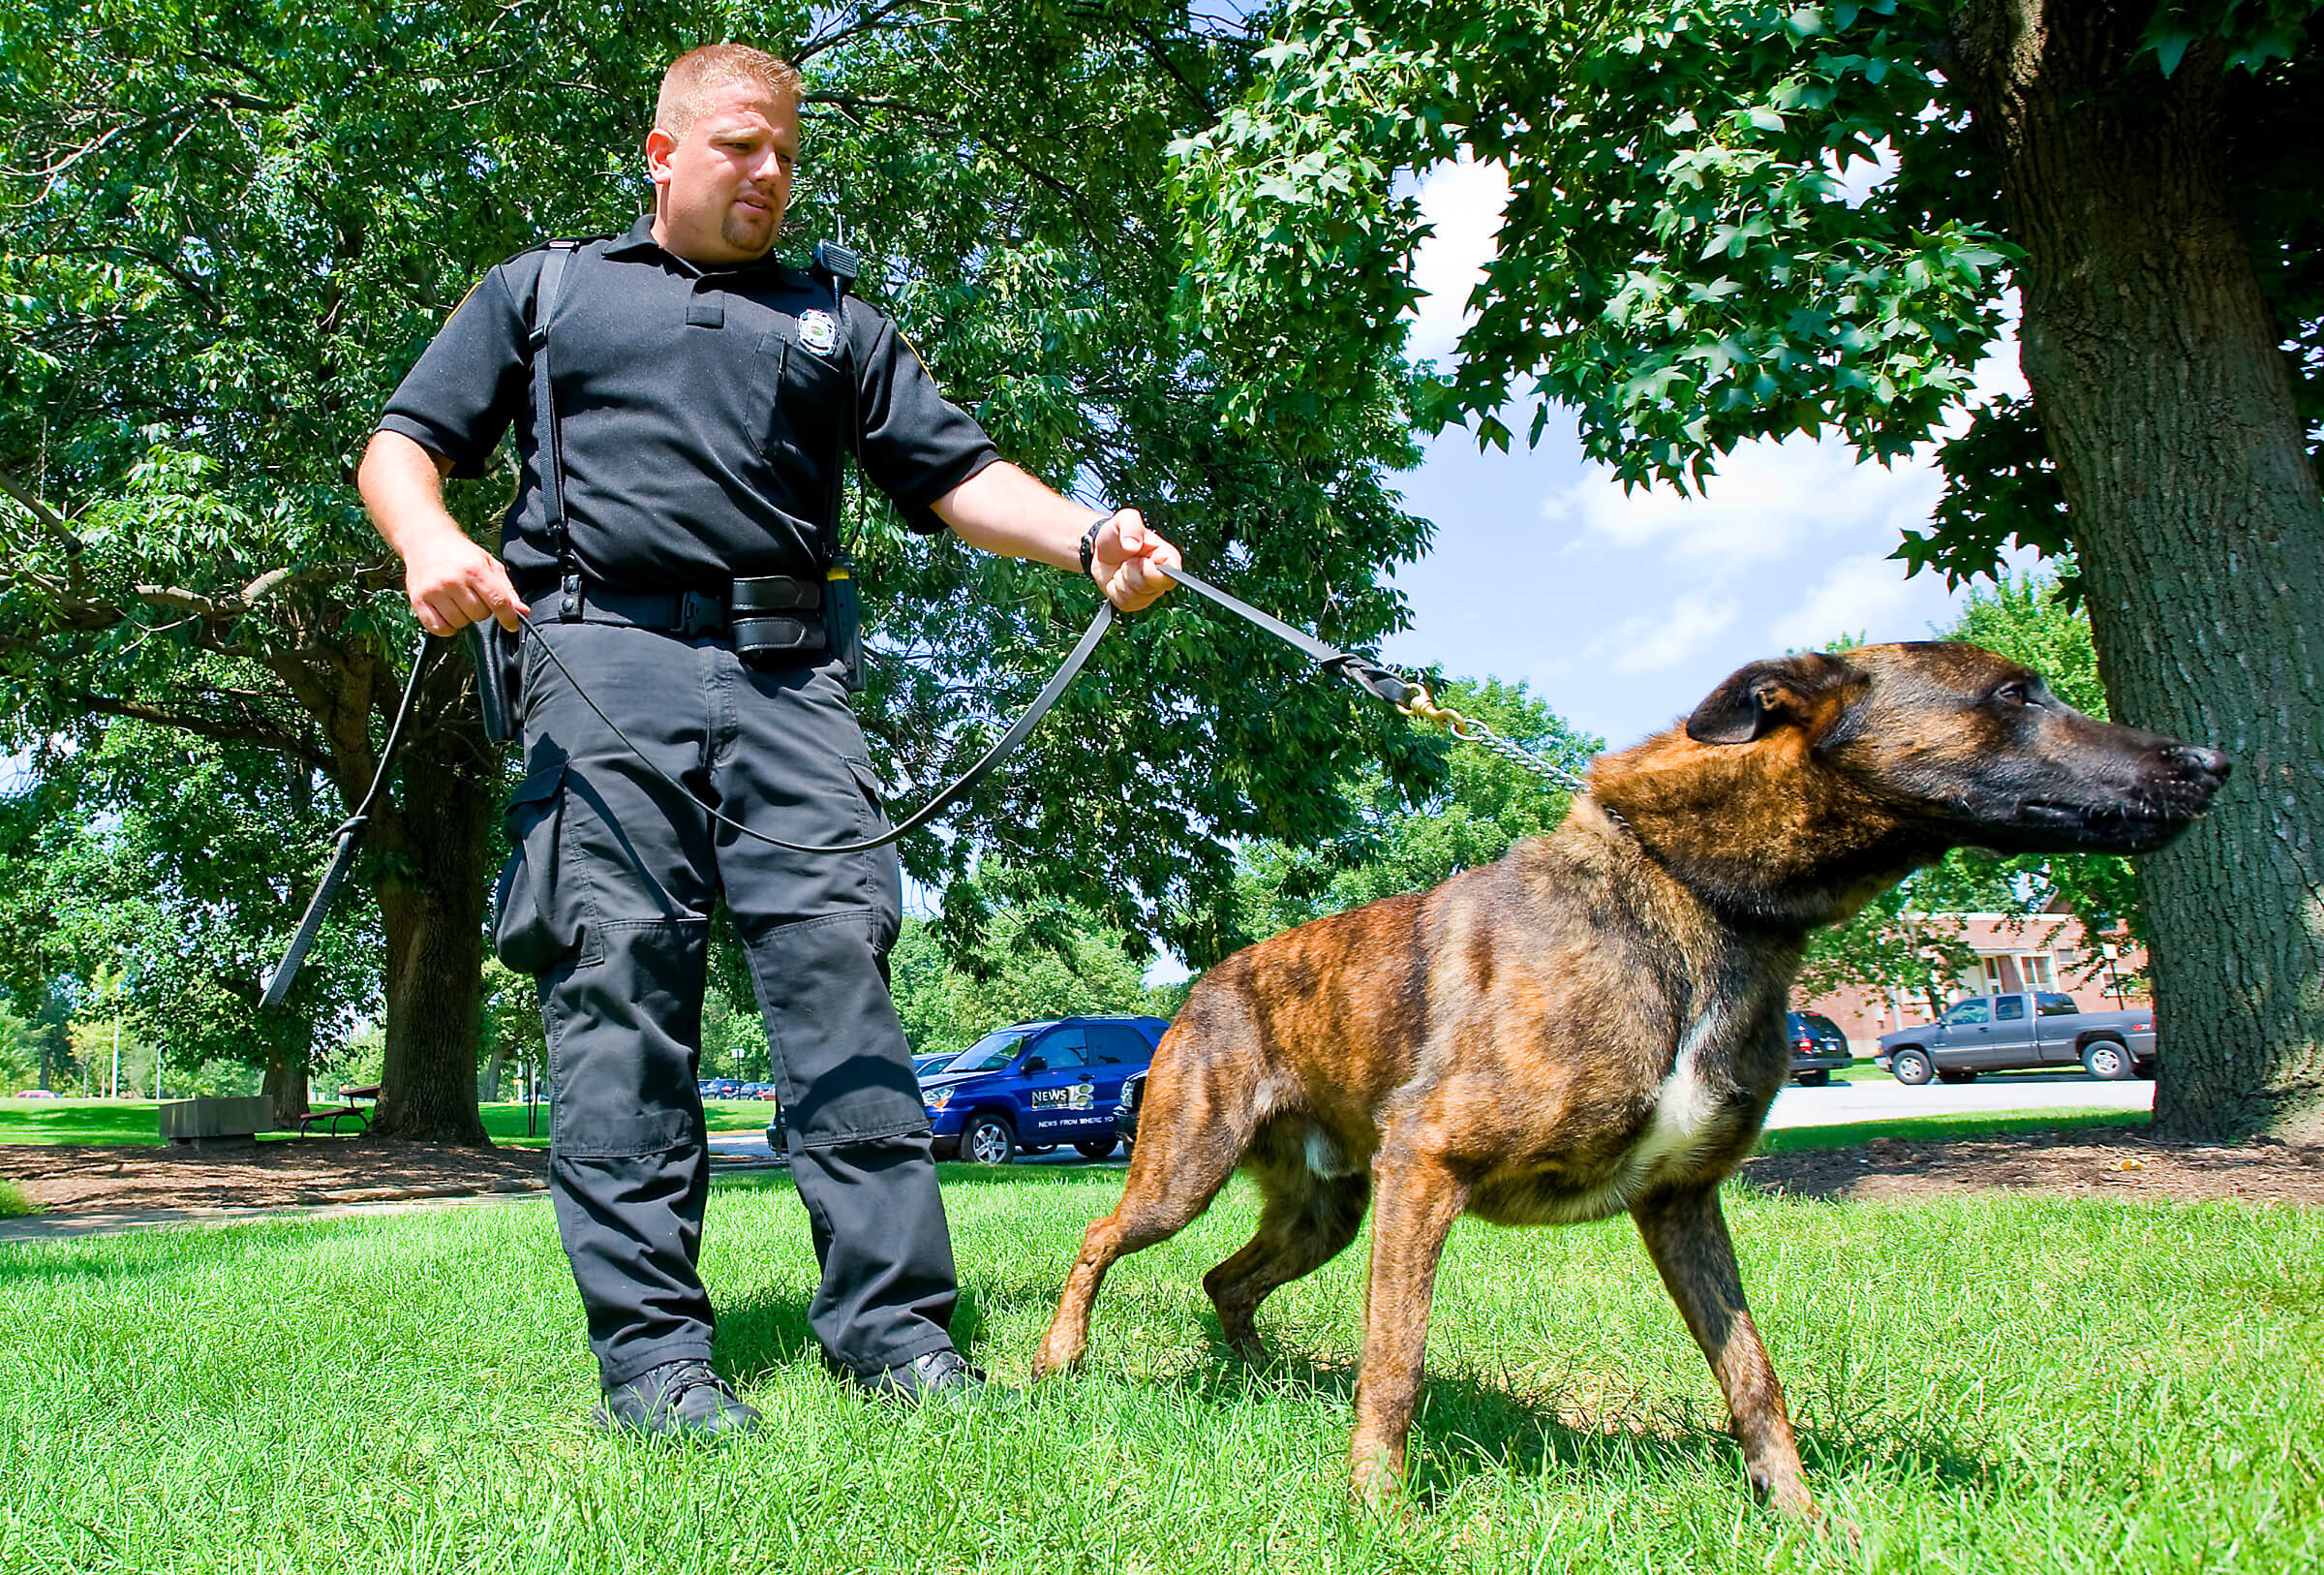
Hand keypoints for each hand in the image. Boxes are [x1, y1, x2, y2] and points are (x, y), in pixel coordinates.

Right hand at [404, 530, 529, 634]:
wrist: (426, 541)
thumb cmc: (460, 554)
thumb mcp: (488, 564)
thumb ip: (506, 590)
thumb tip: (522, 611)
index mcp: (475, 569)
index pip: (498, 602)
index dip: (508, 618)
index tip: (512, 624)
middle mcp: (453, 580)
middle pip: (479, 615)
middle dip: (482, 610)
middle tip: (474, 597)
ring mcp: (434, 591)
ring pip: (460, 623)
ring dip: (463, 617)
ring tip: (459, 601)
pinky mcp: (418, 600)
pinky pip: (438, 628)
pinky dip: (446, 626)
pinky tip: (448, 613)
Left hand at [1089, 509, 1180, 612]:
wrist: (1100, 550)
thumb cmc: (1117, 534)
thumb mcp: (1123, 519)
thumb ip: (1131, 525)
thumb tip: (1133, 545)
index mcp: (1167, 556)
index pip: (1173, 572)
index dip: (1153, 570)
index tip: (1139, 560)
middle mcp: (1162, 576)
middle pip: (1152, 586)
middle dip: (1132, 573)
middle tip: (1127, 561)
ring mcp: (1149, 592)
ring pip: (1137, 596)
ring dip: (1122, 581)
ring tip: (1121, 568)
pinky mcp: (1135, 602)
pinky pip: (1126, 603)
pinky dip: (1116, 592)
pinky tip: (1116, 579)